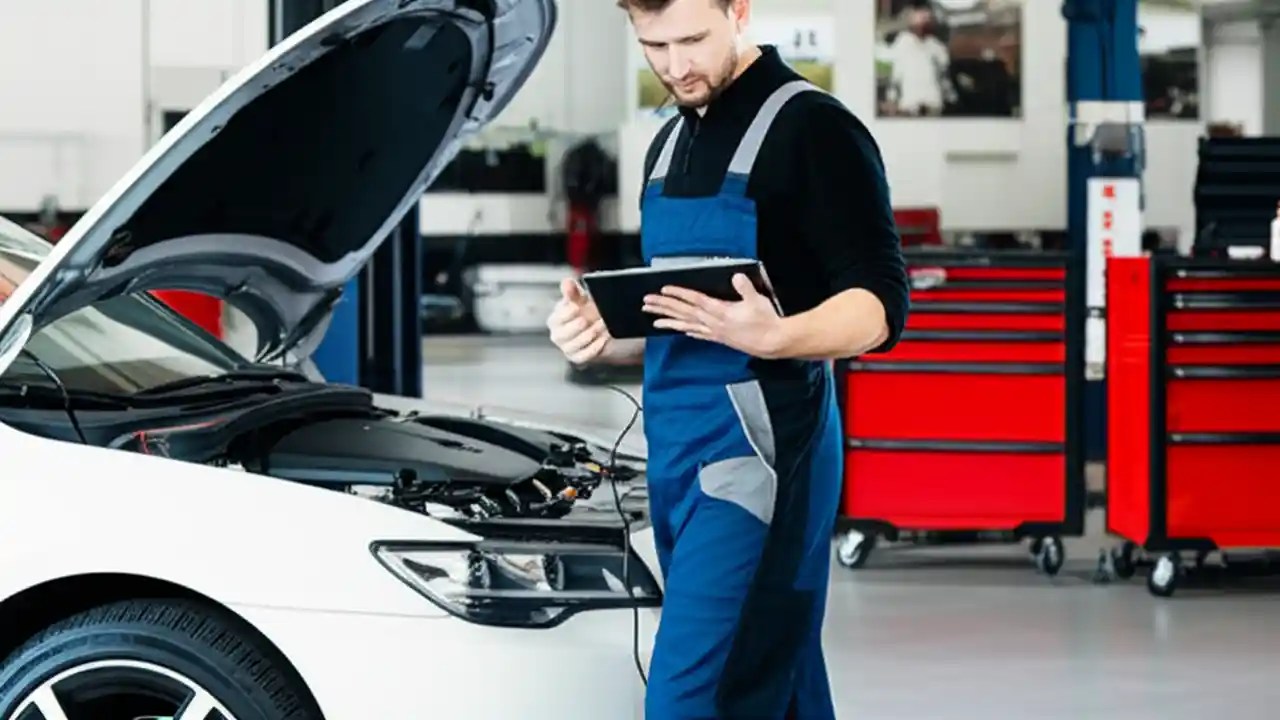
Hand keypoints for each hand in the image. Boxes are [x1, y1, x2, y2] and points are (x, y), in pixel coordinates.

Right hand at [547, 278, 614, 363]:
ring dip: (590, 335)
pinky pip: (584, 355)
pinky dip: (595, 347)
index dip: (566, 313)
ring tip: (602, 325)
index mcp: (555, 320)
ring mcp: (567, 348)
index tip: (577, 307)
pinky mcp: (578, 357)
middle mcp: (558, 336)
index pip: (555, 319)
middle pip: (562, 335)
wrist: (602, 326)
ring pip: (574, 345)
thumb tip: (567, 282)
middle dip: (578, 326)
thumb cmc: (587, 311)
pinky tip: (604, 338)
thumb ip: (573, 291)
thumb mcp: (581, 299)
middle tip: (591, 318)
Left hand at [643, 273, 785, 357]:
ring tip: (654, 321)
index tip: (664, 290)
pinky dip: (686, 331)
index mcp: (721, 312)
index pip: (695, 301)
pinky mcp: (719, 338)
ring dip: (669, 322)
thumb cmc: (766, 321)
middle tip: (647, 303)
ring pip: (687, 325)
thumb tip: (736, 276)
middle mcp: (714, 323)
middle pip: (684, 313)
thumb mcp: (758, 301)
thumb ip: (745, 288)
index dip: (679, 294)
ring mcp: (715, 332)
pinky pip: (698, 334)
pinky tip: (680, 331)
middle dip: (664, 307)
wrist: (773, 343)